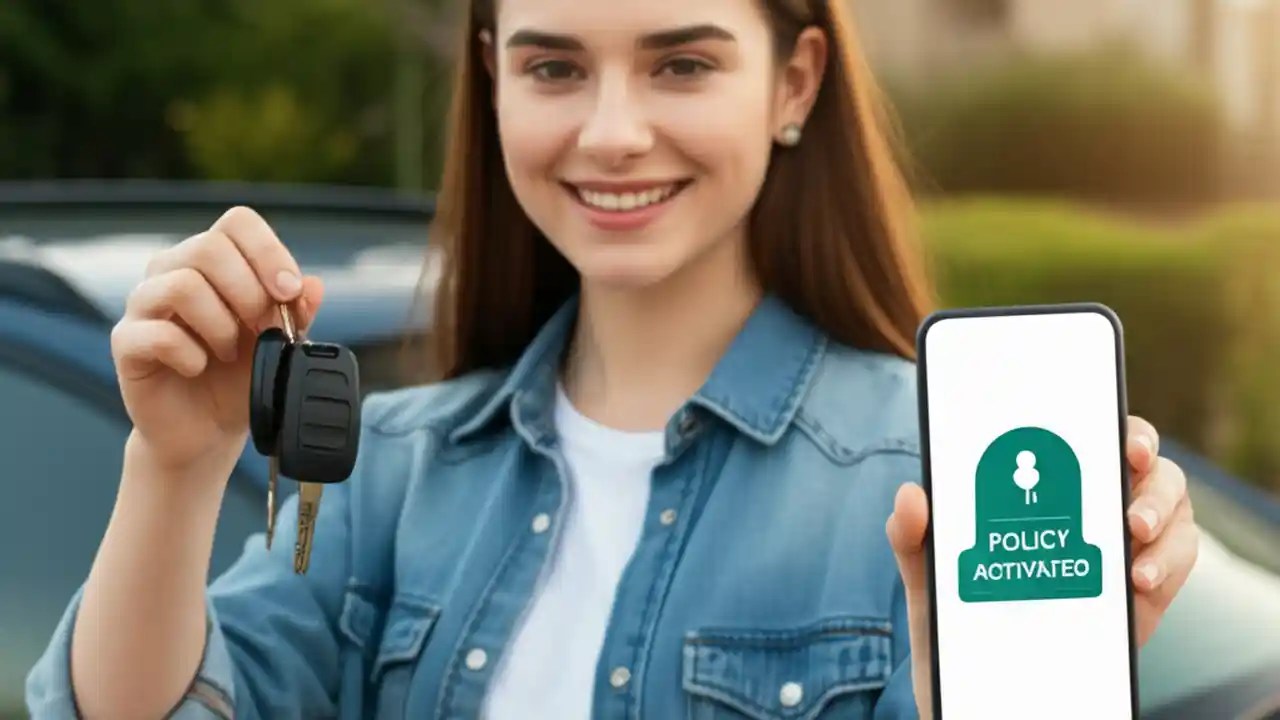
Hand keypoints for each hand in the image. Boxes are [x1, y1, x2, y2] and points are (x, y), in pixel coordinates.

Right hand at [111, 206, 325, 472]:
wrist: (208, 430)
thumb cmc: (240, 378)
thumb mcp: (281, 345)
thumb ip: (297, 314)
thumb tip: (314, 285)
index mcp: (214, 262)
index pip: (237, 222)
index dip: (268, 250)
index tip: (288, 291)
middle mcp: (173, 271)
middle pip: (208, 247)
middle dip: (248, 292)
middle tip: (260, 329)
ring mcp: (145, 304)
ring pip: (183, 284)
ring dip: (220, 325)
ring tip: (227, 352)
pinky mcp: (126, 342)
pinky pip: (156, 332)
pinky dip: (189, 354)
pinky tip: (198, 367)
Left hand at [886, 416, 1199, 717]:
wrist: (975, 686)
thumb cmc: (955, 615)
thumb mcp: (927, 574)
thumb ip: (911, 534)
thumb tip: (911, 495)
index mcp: (1044, 490)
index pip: (1089, 437)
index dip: (1112, 425)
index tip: (1116, 432)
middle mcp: (1092, 508)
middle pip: (1146, 468)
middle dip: (1150, 470)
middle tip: (1132, 491)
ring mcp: (1123, 549)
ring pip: (1172, 511)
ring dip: (1163, 520)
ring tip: (1134, 543)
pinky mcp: (1142, 594)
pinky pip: (1177, 562)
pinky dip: (1169, 564)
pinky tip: (1138, 580)